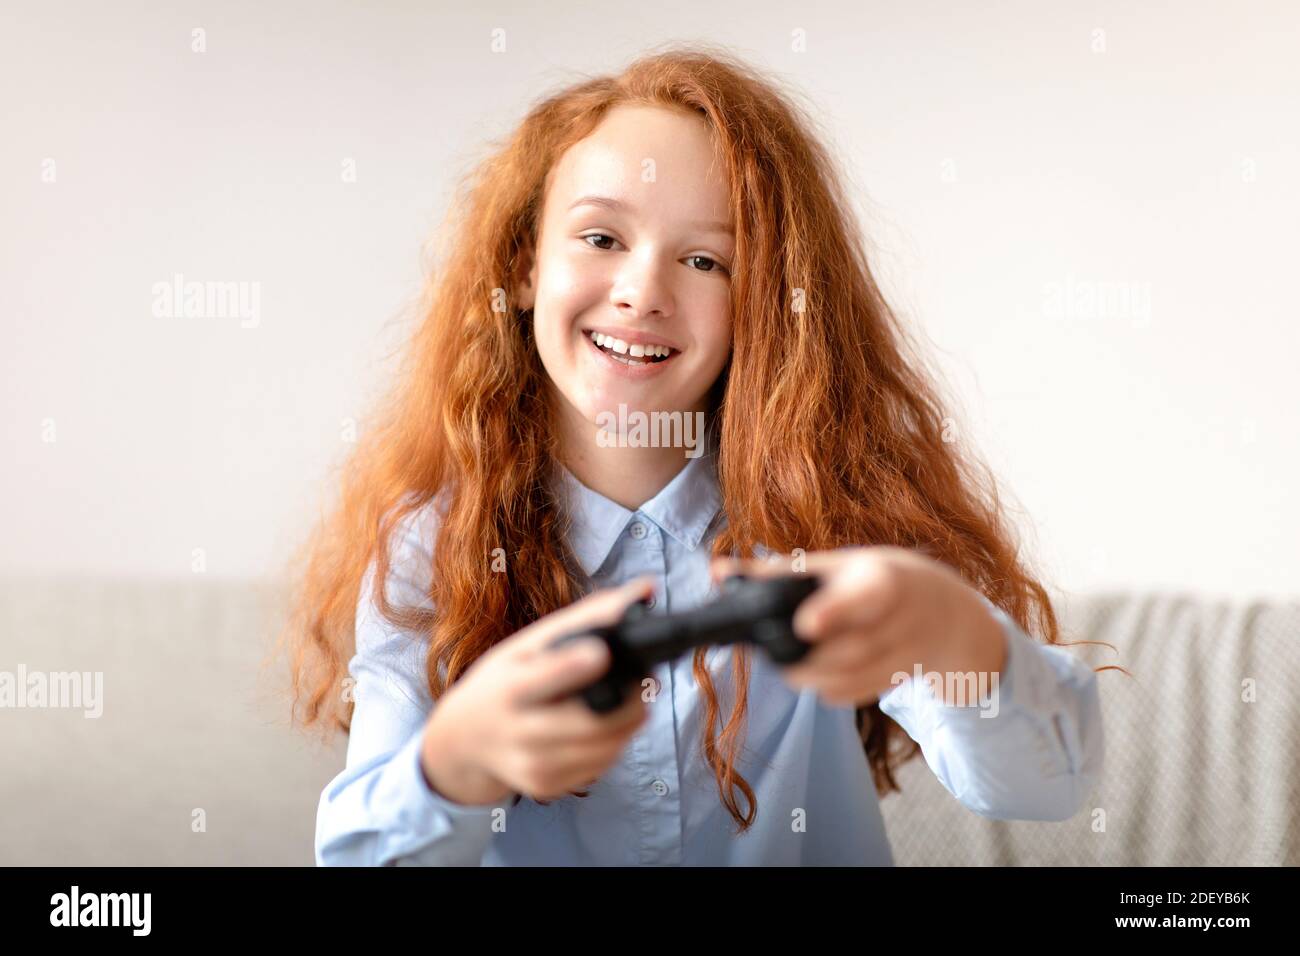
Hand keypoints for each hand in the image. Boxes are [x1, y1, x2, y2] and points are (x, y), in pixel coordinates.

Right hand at [420, 577, 654, 805]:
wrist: (461, 740)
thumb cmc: (500, 681)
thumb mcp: (525, 645)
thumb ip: (586, 617)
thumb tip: (646, 589)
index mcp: (509, 687)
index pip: (546, 677)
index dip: (575, 665)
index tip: (602, 652)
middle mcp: (518, 731)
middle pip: (592, 722)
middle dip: (632, 700)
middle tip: (648, 680)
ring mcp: (532, 765)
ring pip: (606, 747)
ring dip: (631, 721)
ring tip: (634, 699)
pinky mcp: (546, 787)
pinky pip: (600, 766)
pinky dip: (615, 743)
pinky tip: (609, 725)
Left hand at [710, 547, 1006, 707]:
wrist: (945, 612)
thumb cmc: (875, 579)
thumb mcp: (837, 565)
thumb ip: (777, 572)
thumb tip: (718, 572)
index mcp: (885, 577)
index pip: (867, 594)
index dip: (836, 611)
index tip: (805, 625)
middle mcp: (902, 617)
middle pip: (851, 648)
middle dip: (807, 656)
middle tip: (772, 653)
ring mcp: (906, 653)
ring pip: (852, 677)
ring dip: (812, 676)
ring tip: (788, 665)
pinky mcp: (899, 679)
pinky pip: (856, 695)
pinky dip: (829, 690)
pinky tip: (815, 677)